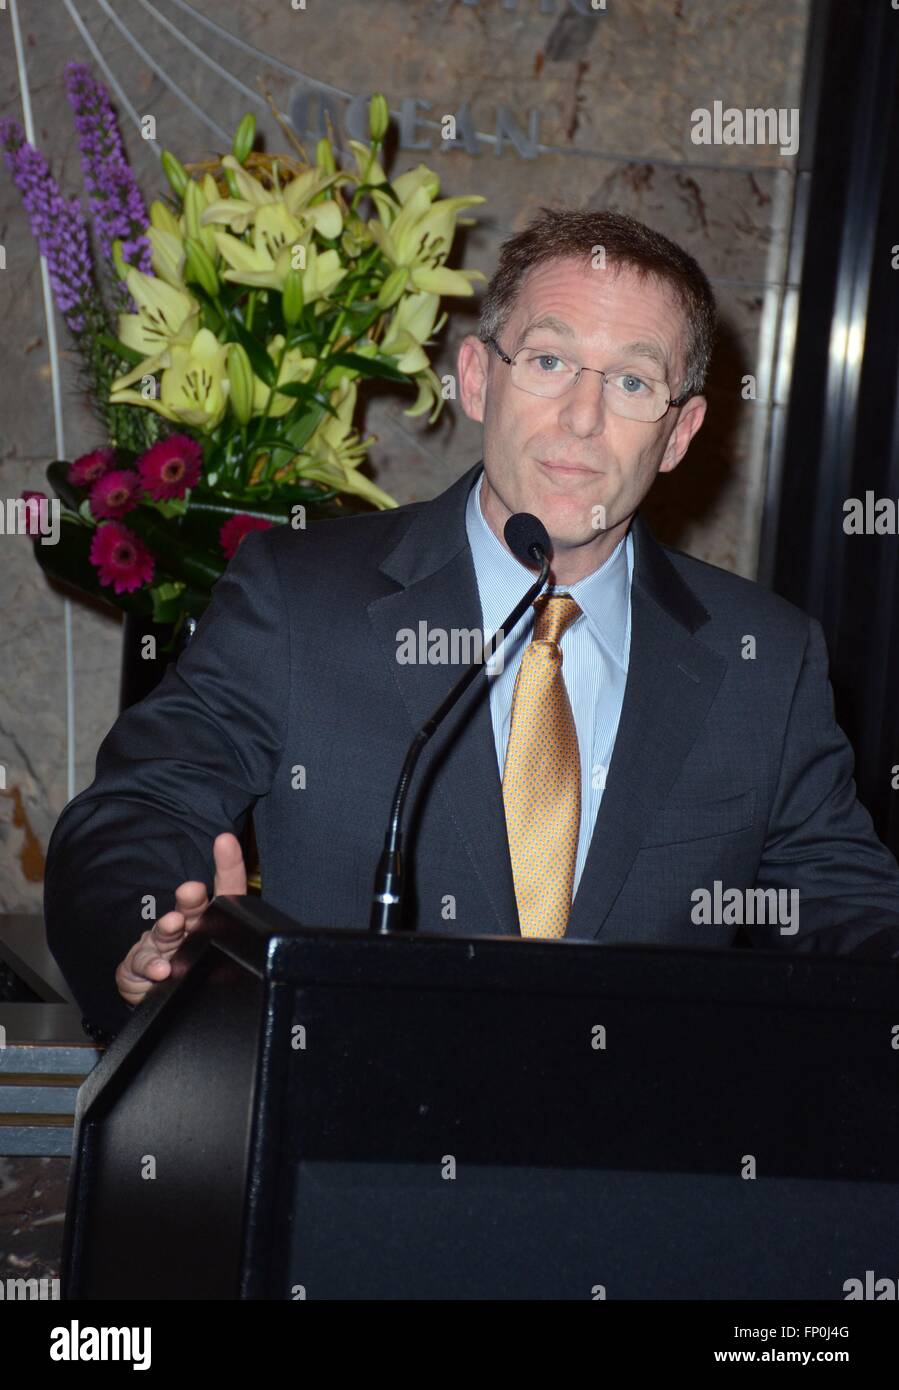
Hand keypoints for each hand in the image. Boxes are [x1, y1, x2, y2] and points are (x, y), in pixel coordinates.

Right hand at [115, 832, 246, 1006]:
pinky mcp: (139, 964)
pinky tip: (159, 969)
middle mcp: (186, 928)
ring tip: (173, 925)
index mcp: (211, 922)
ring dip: (168, 928)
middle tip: (192, 890)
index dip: (228, 866)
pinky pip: (143, 963)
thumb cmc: (194, 968)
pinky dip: (150, 966)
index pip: (226, 891)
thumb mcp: (220, 960)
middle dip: (192, 897)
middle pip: (191, 908)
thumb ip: (237, 951)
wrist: (155, 993)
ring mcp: (160, 945)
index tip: (225, 841)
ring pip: (165, 933)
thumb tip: (270, 951)